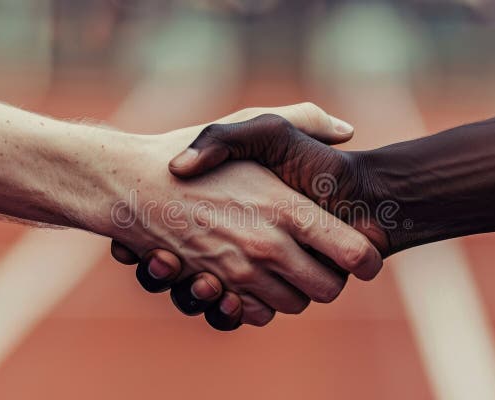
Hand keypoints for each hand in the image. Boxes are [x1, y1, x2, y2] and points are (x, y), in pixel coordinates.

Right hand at [100, 104, 381, 328]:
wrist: (130, 184)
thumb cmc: (194, 151)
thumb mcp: (253, 125)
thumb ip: (306, 120)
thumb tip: (346, 130)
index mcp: (287, 208)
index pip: (354, 254)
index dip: (364, 258)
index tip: (361, 253)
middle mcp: (268, 245)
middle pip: (329, 290)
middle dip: (329, 279)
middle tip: (319, 260)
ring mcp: (240, 271)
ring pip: (293, 305)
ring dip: (293, 291)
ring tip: (282, 265)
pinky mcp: (215, 287)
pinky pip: (254, 314)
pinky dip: (258, 304)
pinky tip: (252, 279)